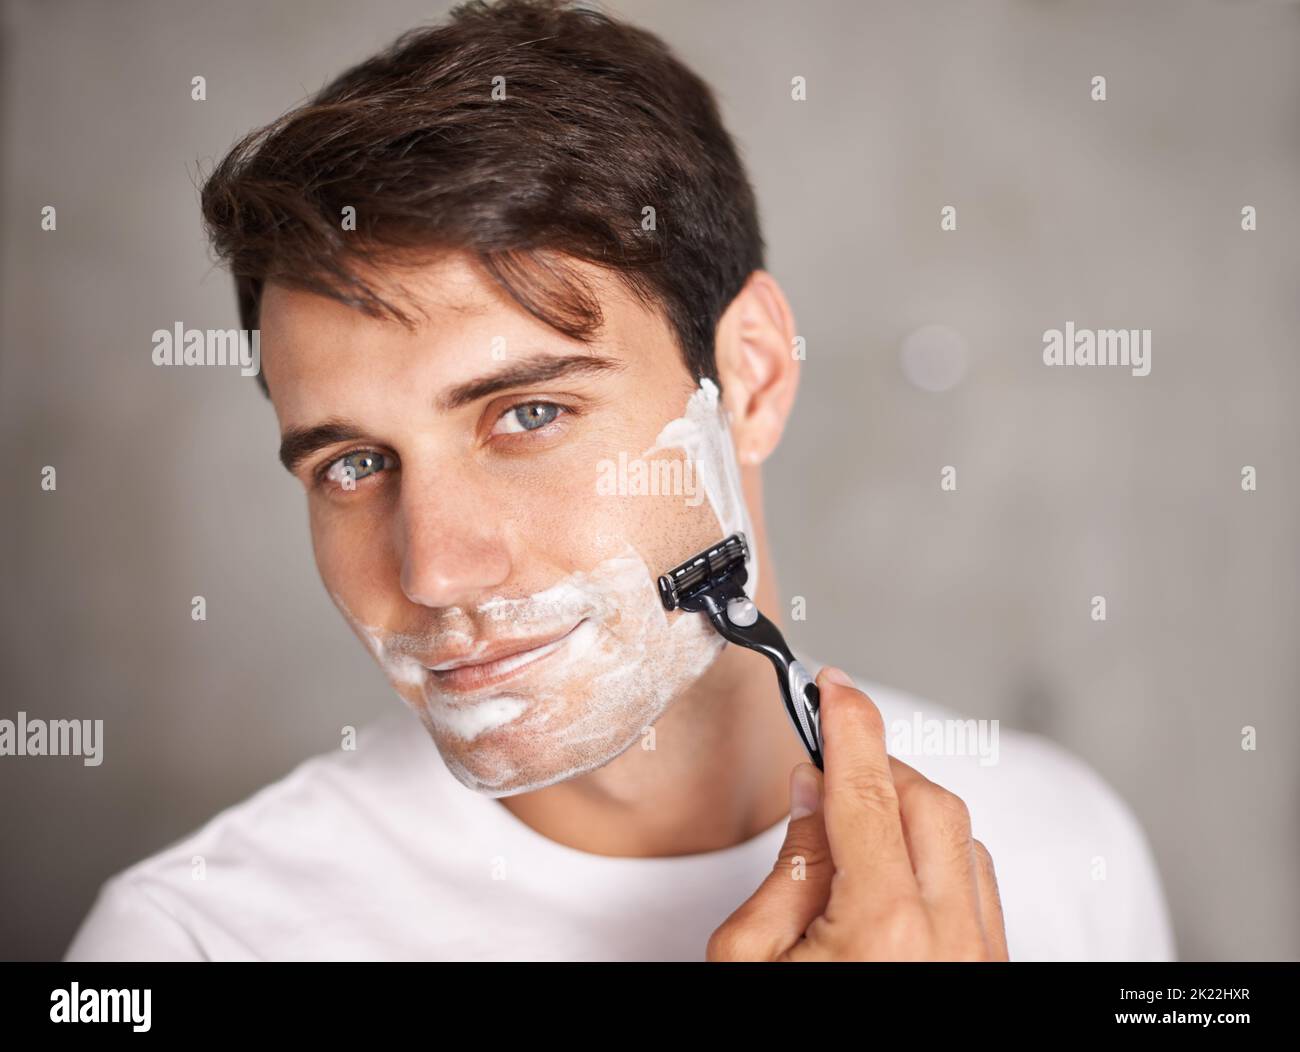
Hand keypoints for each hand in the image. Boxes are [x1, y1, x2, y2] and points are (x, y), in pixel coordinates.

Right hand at [707, 666, 1008, 960]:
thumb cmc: (792, 1040)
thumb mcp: (751, 958)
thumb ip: (786, 869)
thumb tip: (813, 792)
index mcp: (882, 928)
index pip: (865, 792)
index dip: (848, 725)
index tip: (834, 687)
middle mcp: (947, 937)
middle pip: (926, 802)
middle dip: (875, 774)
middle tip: (825, 785)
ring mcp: (979, 955)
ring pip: (960, 837)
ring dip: (906, 821)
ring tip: (851, 854)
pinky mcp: (991, 966)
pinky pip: (978, 882)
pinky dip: (937, 860)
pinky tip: (892, 880)